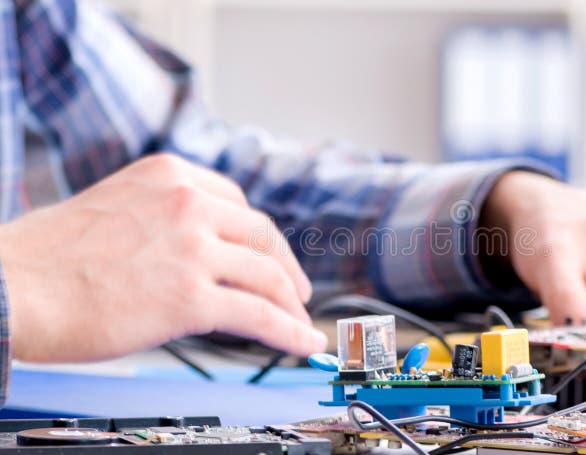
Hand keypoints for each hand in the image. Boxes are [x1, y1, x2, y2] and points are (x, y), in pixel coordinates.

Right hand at [0, 154, 325, 361]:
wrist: (9, 288)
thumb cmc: (46, 258)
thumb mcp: (115, 208)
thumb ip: (160, 218)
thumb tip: (194, 251)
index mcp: (169, 176)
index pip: (238, 205)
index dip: (261, 237)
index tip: (271, 256)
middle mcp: (188, 202)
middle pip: (261, 236)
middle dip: (286, 268)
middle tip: (297, 291)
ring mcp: (193, 248)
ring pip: (267, 275)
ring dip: (291, 302)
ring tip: (301, 321)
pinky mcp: (191, 297)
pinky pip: (258, 315)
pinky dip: (288, 331)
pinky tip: (302, 342)